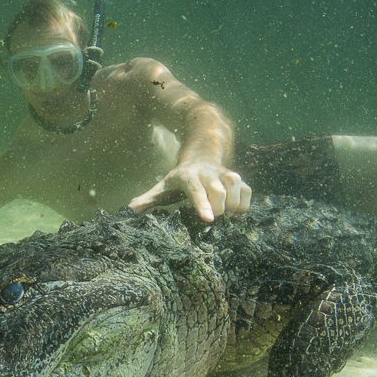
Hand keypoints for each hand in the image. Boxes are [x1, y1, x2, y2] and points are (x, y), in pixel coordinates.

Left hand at [129, 161, 251, 221]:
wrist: (200, 156)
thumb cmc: (179, 179)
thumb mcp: (162, 187)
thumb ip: (147, 200)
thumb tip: (129, 211)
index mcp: (188, 177)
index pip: (196, 190)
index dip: (202, 204)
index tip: (208, 220)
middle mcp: (208, 173)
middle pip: (218, 191)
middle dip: (219, 208)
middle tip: (213, 220)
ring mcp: (225, 174)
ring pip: (237, 186)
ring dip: (235, 205)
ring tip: (228, 218)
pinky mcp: (238, 178)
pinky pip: (248, 190)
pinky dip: (245, 204)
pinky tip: (236, 214)